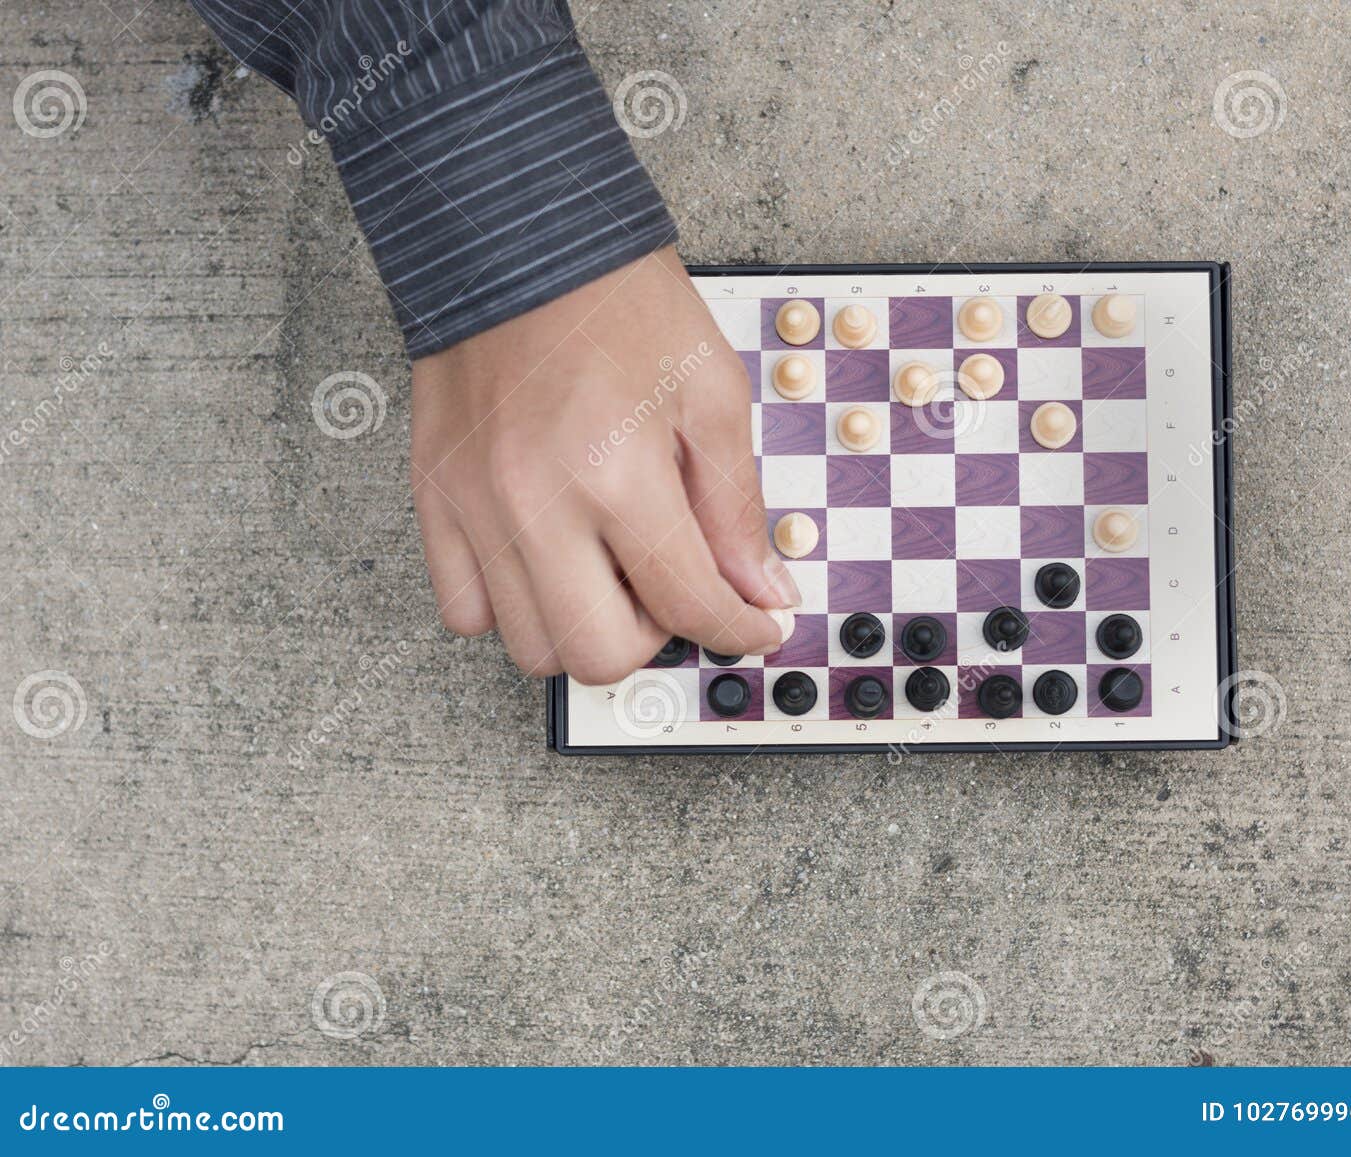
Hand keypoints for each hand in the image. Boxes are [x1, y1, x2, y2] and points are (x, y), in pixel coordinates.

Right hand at [409, 247, 797, 682]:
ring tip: (610, 570)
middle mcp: (536, 504)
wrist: (519, 236)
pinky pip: (463, 610)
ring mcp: (475, 507)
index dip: (740, 628)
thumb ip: (736, 505)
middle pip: (599, 654)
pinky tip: (548, 560)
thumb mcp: (711, 393)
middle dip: (656, 638)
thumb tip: (761, 589)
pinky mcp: (435, 496)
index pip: (689, 605)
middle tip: (674, 589)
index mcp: (617, 474)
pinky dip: (511, 607)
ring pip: (529, 646)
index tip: (758, 624)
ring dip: (584, 628)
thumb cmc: (619, 302)